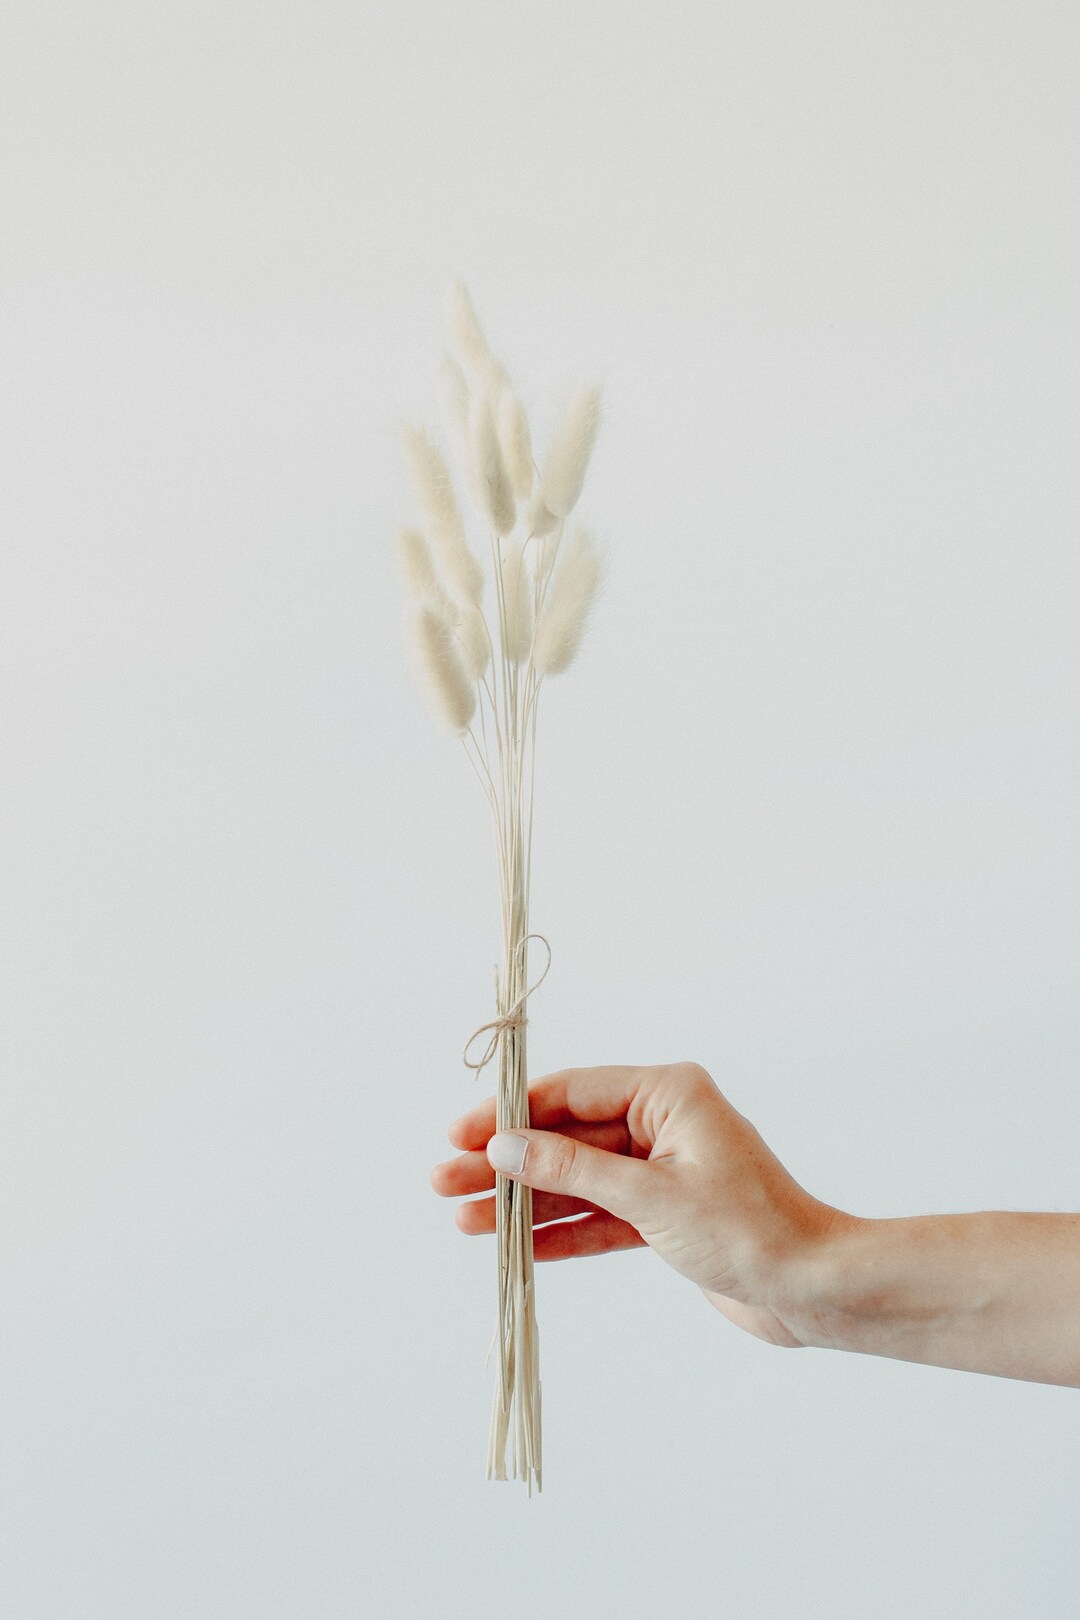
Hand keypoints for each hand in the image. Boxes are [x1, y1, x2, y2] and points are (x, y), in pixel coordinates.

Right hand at [430, 1062, 847, 1348]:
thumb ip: (572, 1170)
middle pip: (566, 1138)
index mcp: (668, 1093)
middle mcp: (663, 1123)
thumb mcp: (650, 1195)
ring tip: (463, 1221)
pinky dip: (560, 1232)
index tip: (461, 1134)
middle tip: (444, 1182)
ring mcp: (663, 1171)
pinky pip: (599, 1217)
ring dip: (523, 1202)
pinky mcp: (666, 1217)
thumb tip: (505, 1148)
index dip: (511, 1114)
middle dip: (506, 1163)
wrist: (811, 1288)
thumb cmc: (747, 1229)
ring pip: (577, 1181)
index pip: (571, 1093)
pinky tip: (514, 1246)